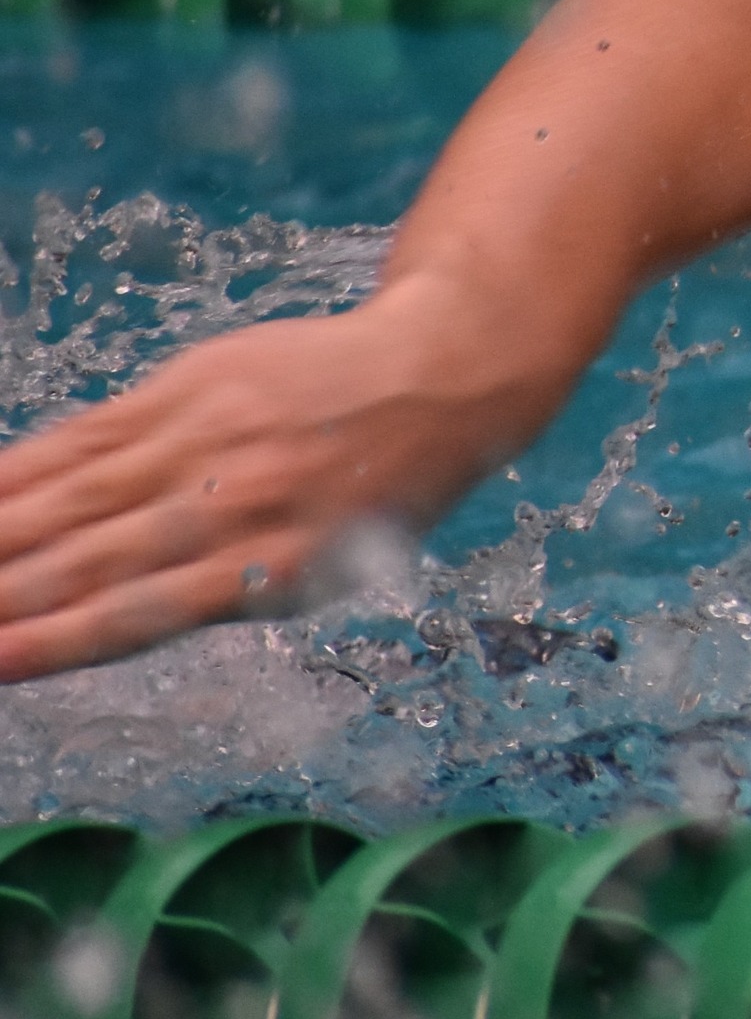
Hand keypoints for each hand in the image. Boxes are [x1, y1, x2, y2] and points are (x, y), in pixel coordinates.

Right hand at [0, 297, 568, 679]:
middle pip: (88, 563)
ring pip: (72, 502)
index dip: (54, 644)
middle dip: (3, 599)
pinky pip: (86, 437)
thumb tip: (112, 619)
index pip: (139, 617)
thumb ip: (228, 591)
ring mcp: (205, 446)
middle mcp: (233, 511)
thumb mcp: (329, 566)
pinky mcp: (187, 390)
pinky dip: (21, 470)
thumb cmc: (382, 487)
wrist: (438, 374)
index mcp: (273, 573)